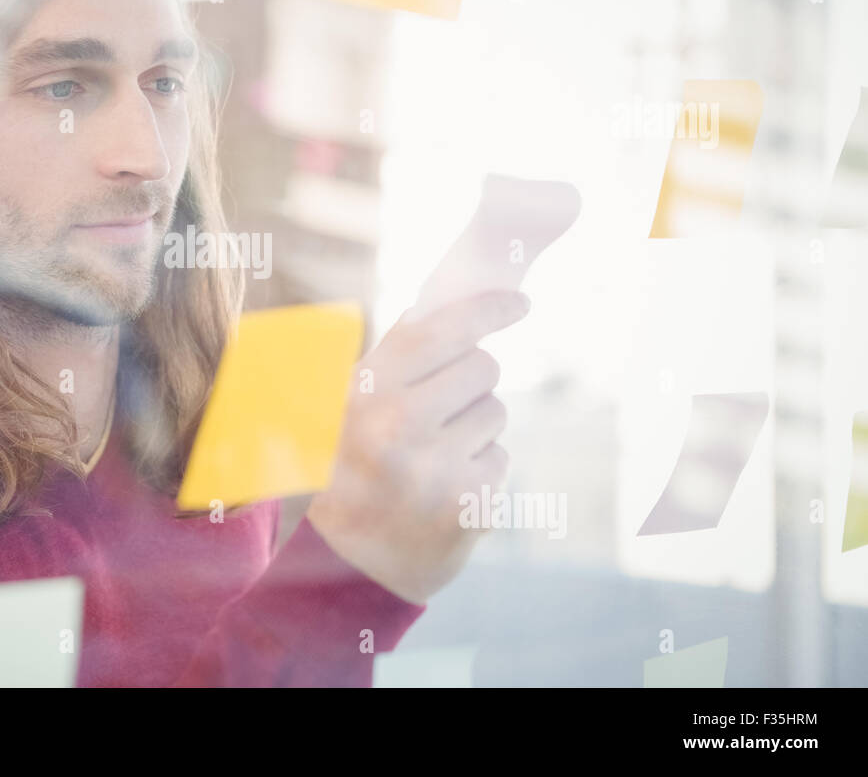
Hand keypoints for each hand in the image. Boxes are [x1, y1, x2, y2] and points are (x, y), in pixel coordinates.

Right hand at [305, 290, 529, 604]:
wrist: (352, 564)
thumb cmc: (353, 469)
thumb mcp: (349, 408)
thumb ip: (390, 359)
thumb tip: (440, 305)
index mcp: (363, 392)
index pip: (436, 331)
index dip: (486, 309)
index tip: (519, 303)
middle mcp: (396, 425)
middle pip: (482, 367)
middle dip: (473, 381)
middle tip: (443, 410)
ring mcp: (435, 466)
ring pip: (495, 412)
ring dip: (476, 428)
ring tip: (436, 456)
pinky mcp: (469, 502)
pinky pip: (500, 457)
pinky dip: (481, 468)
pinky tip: (447, 487)